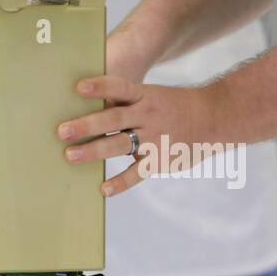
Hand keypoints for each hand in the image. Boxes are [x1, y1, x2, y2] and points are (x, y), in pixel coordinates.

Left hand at [58, 77, 223, 196]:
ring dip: (94, 151)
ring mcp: (154, 138)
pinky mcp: (160, 159)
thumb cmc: (172, 107)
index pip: (120, 88)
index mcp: (145, 97)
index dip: (100, 87)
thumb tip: (88, 110)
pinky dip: (120, 182)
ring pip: (120, 144)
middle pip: (114, 119)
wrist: (215, 118)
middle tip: (62, 131)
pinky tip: (103, 189)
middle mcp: (148, 115)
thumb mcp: (152, 96)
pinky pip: (137, 172)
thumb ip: (124, 104)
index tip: (78, 87)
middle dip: (86, 125)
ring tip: (70, 156)